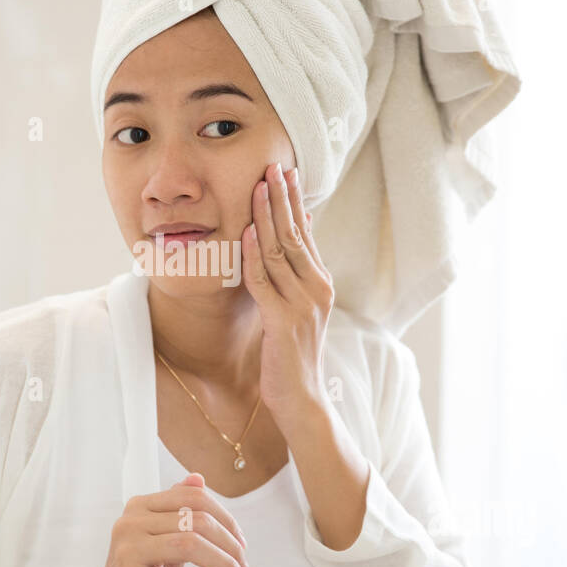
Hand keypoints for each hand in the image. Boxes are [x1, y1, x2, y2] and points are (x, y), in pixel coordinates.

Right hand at [78, 473, 249, 566]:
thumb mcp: (161, 542)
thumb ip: (177, 512)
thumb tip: (198, 478)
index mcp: (140, 507)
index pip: (194, 498)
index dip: (226, 519)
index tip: (242, 545)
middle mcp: (130, 522)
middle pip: (197, 521)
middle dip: (230, 547)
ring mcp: (127, 550)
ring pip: (190, 546)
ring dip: (224, 566)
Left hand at [242, 161, 335, 438]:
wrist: (303, 400)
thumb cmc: (293, 356)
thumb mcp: (298, 309)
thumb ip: (296, 274)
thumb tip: (294, 233)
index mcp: (320, 284)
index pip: (306, 233)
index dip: (294, 201)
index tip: (285, 172)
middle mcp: (316, 289)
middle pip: (296, 234)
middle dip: (282, 198)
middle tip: (272, 166)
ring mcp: (302, 305)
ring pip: (281, 251)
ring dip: (267, 217)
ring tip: (257, 187)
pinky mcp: (283, 322)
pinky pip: (265, 281)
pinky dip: (254, 255)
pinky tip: (246, 232)